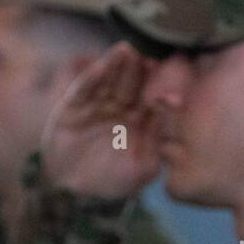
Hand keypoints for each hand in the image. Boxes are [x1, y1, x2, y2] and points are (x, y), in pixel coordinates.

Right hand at [39, 42, 160, 199]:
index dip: (157, 84)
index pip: (150, 96)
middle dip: (139, 68)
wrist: (75, 193)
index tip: (167, 72)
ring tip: (126, 50)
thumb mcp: (144, 166)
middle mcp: (119, 108)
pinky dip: (93, 76)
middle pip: (131, 83)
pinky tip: (104, 64)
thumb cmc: (113, 182)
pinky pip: (84, 88)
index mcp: (139, 120)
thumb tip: (170, 115)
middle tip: (147, 52)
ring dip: (117, 65)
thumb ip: (158, 142)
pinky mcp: (74, 105)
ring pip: (109, 81)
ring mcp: (96, 105)